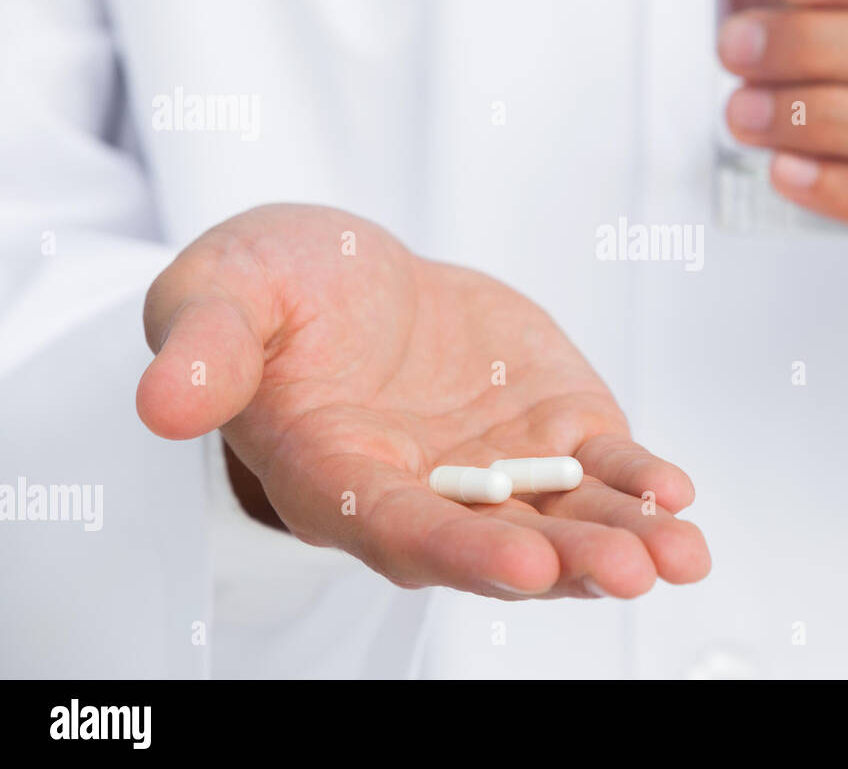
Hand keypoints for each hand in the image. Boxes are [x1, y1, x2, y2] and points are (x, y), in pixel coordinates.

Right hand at [136, 204, 708, 597]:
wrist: (351, 277)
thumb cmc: (277, 291)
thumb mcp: (223, 293)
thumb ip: (205, 348)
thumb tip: (164, 402)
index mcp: (338, 477)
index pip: (400, 531)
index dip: (459, 550)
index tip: (522, 560)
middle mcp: (425, 491)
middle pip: (500, 544)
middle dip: (566, 562)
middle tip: (632, 573)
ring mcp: (495, 467)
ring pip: (563, 517)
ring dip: (622, 539)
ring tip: (681, 555)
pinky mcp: (547, 428)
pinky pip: (598, 467)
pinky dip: (636, 481)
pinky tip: (674, 495)